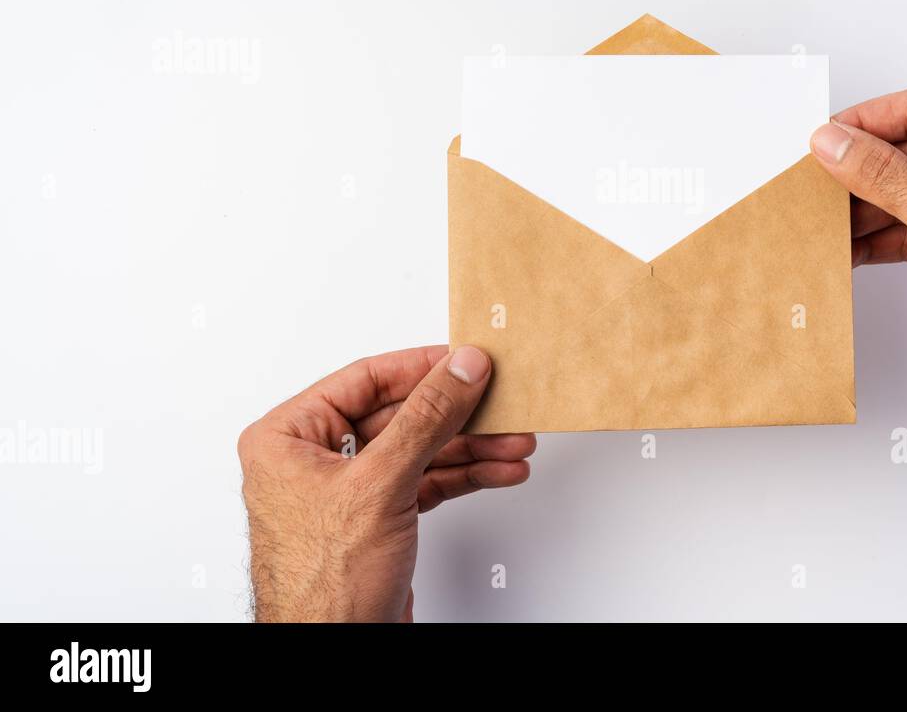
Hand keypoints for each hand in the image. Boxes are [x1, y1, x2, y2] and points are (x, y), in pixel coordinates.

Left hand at [237, 345, 534, 621]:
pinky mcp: (377, 519)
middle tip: (501, 402)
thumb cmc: (320, 588)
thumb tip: (459, 369)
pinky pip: (426, 481)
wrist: (333, 652)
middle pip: (400, 415)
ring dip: (471, 447)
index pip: (365, 379)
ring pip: (420, 450)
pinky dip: (464, 476)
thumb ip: (425, 419)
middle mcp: (313, 459)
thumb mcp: (379, 485)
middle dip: (458, 415)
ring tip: (513, 441)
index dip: (422, 368)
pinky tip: (497, 470)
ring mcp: (348, 491)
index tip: (467, 358)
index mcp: (288, 437)